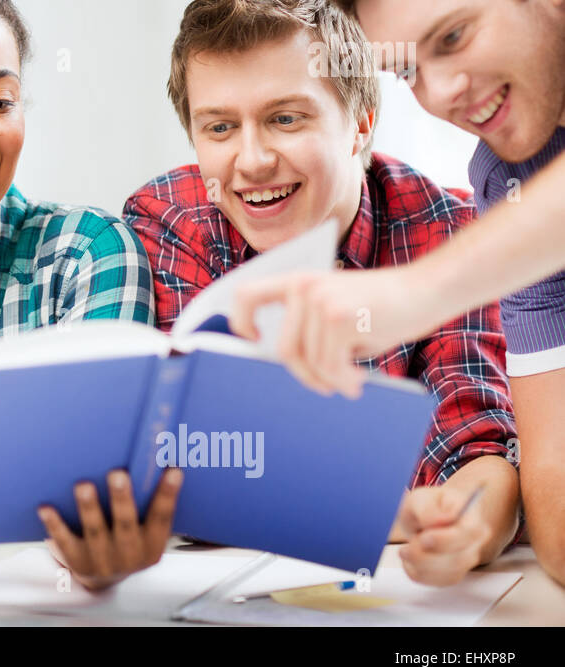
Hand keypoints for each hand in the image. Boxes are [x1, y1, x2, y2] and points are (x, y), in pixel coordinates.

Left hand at [38, 468, 181, 590]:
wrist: (104, 581)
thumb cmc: (126, 540)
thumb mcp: (144, 531)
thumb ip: (147, 505)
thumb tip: (157, 458)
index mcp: (151, 546)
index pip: (162, 518)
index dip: (168, 494)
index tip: (173, 470)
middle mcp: (129, 556)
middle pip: (125, 524)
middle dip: (121, 499)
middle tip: (118, 474)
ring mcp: (102, 561)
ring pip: (95, 531)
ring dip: (89, 507)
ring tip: (83, 485)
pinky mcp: (77, 561)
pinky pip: (64, 541)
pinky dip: (54, 524)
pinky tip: (45, 507)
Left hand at [231, 267, 438, 396]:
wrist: (426, 290)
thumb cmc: (382, 307)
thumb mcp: (336, 311)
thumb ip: (309, 328)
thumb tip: (288, 366)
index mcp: (298, 281)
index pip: (247, 295)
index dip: (240, 321)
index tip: (253, 340)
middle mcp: (304, 287)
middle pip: (286, 350)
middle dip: (307, 376)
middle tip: (326, 386)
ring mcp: (321, 301)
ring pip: (312, 362)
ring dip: (331, 380)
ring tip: (351, 381)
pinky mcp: (340, 318)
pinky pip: (331, 367)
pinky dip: (344, 381)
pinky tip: (358, 381)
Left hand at [394, 485, 490, 585]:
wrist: (424, 519)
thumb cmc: (425, 506)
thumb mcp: (420, 499)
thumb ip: (428, 509)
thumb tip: (441, 520)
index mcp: (471, 518)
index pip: (469, 533)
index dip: (446, 540)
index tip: (424, 539)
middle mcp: (474, 542)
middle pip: (458, 559)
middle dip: (426, 556)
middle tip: (406, 548)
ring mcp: (466, 560)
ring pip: (448, 574)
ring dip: (421, 565)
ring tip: (406, 551)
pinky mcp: (454, 574)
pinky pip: (439, 583)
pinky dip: (420, 574)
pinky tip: (410, 562)